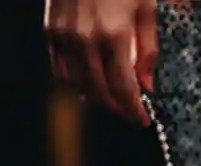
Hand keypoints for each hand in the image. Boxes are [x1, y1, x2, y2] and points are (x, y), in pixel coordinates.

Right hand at [45, 0, 156, 126]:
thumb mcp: (148, 7)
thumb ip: (150, 48)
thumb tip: (148, 85)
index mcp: (114, 34)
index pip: (123, 88)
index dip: (133, 109)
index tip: (142, 119)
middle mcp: (85, 39)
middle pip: (100, 93)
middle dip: (117, 108)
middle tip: (131, 112)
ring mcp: (64, 36)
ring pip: (78, 84)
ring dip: (96, 97)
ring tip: (113, 98)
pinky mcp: (51, 30)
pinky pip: (61, 68)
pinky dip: (75, 80)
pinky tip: (90, 81)